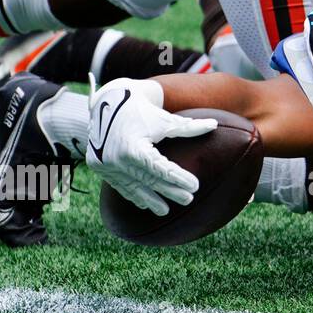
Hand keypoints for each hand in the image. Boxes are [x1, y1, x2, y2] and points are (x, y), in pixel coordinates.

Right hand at [86, 78, 215, 216]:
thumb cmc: (142, 111)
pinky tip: (144, 203)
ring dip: (149, 200)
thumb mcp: (165, 119)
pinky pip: (118, 184)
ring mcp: (104, 164)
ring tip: (165, 210)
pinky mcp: (98, 166)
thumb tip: (213, 124)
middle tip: (188, 200)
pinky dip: (132, 194)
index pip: (160, 168)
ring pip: (132, 186)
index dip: (179, 178)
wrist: (109, 102)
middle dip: (169, 191)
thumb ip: (188, 127)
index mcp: (132, 147)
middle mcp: (115, 158)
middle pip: (148, 179)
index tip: (195, 186)